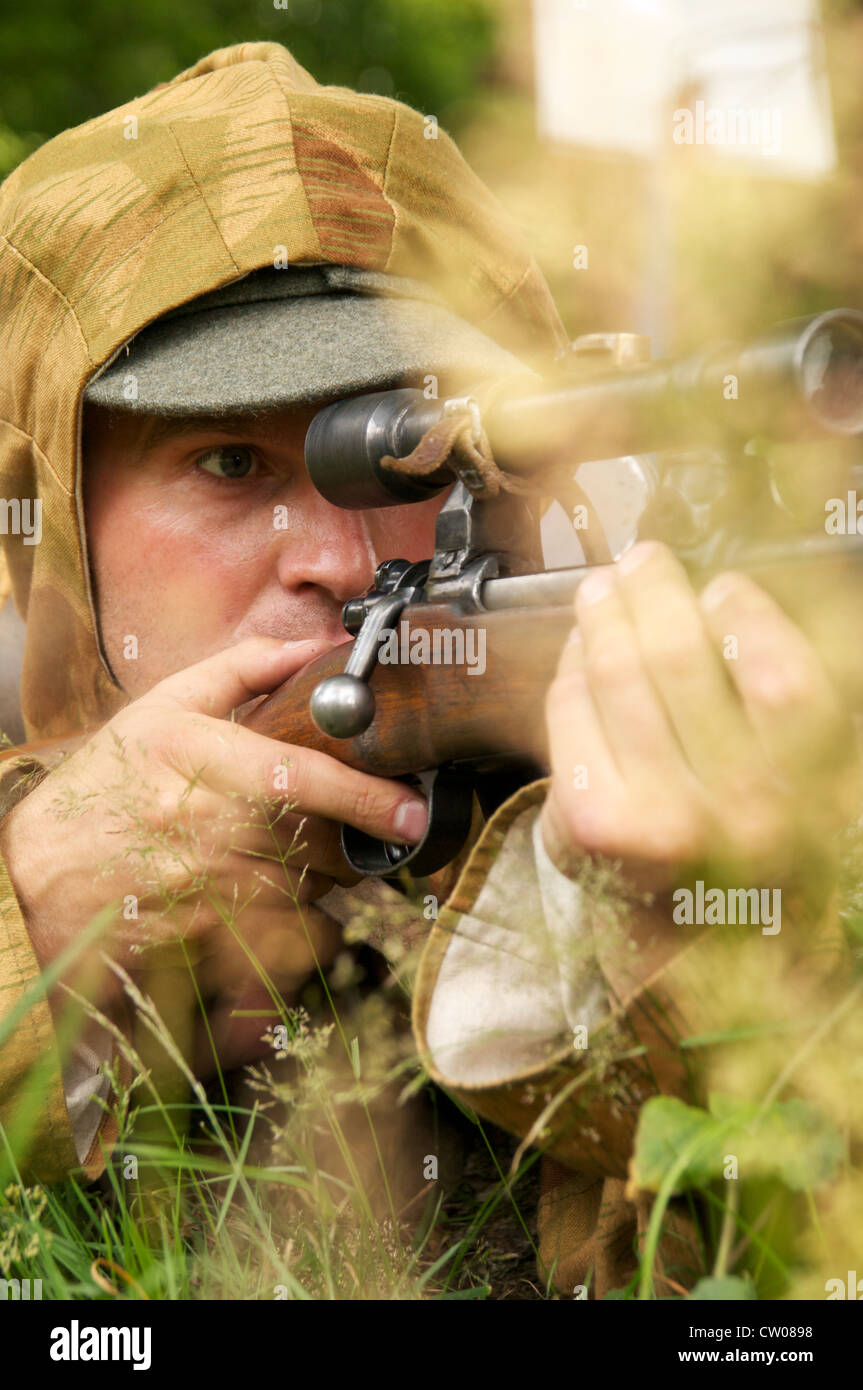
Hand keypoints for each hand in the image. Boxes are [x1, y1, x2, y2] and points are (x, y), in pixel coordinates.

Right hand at [0, 636, 428, 1063]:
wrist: (36, 879)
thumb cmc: (106, 789)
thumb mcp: (161, 711)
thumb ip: (241, 670)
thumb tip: (315, 648)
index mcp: (204, 764)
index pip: (306, 782)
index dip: (369, 799)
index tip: (410, 813)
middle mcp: (212, 835)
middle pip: (328, 849)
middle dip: (349, 846)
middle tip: (333, 837)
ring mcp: (213, 902)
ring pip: (318, 904)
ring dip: (322, 891)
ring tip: (280, 874)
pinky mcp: (210, 956)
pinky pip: (293, 957)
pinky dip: (303, 942)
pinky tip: (271, 921)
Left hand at [541, 541, 856, 897]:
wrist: (690, 927)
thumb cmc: (741, 823)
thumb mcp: (793, 764)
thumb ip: (775, 684)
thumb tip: (720, 588)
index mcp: (811, 790)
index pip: (783, 680)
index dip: (745, 614)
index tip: (723, 586)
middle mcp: (742, 813)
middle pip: (680, 659)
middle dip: (655, 591)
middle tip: (644, 560)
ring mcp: (660, 820)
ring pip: (616, 674)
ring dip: (603, 615)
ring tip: (602, 590)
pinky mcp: (593, 824)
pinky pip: (570, 710)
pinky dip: (571, 668)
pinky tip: (581, 651)